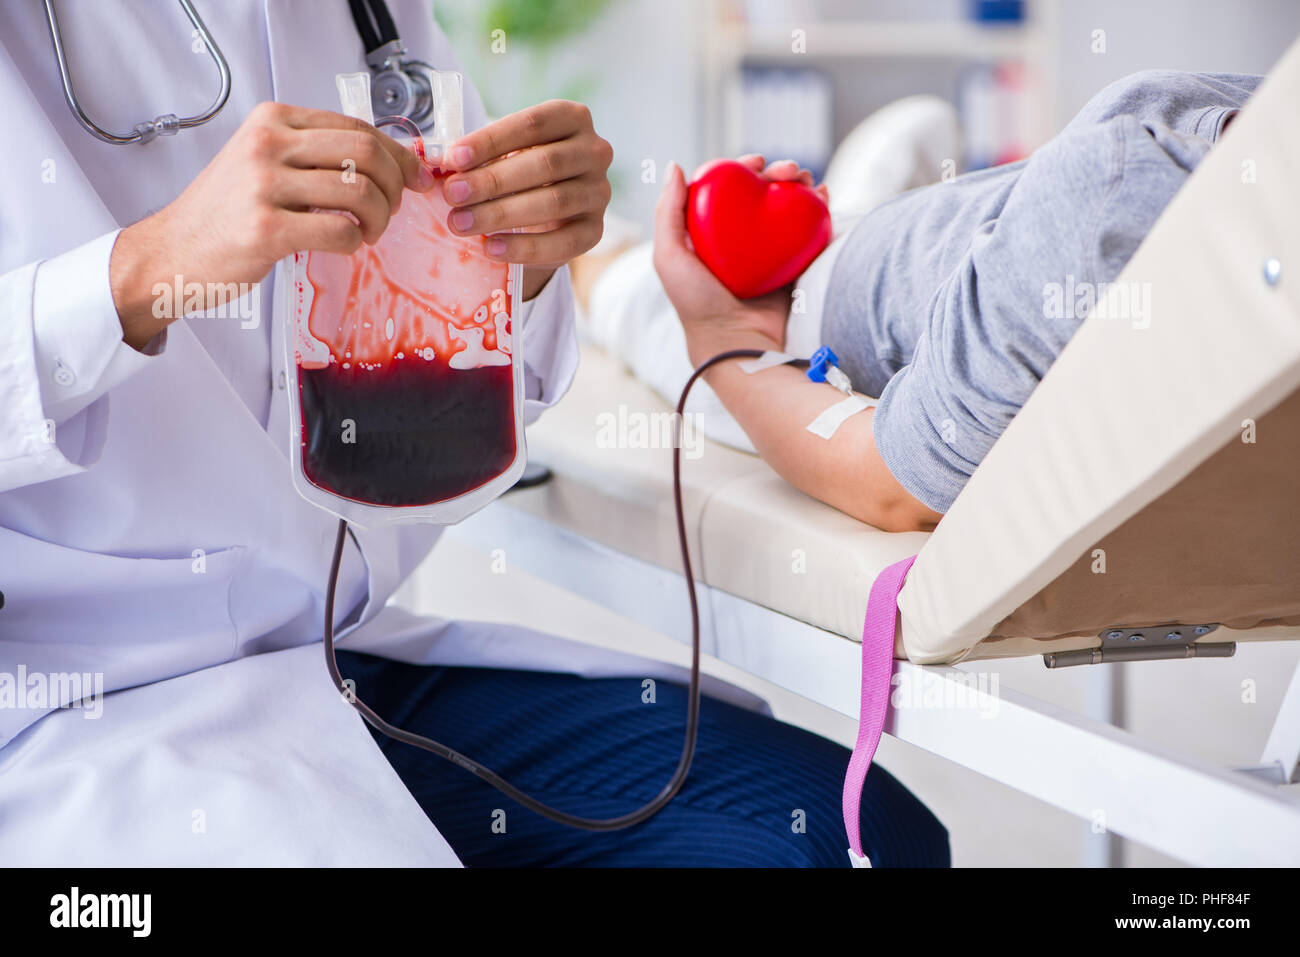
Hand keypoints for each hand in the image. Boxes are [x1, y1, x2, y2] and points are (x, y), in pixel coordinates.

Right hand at [110, 102, 433, 348]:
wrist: (172, 251)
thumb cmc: (226, 212)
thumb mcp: (265, 163)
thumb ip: (317, 156)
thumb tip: (391, 162)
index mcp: (273, 121)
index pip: (357, 126)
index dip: (398, 155)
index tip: (414, 178)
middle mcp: (267, 144)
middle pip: (366, 152)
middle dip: (394, 185)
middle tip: (391, 210)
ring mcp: (264, 185)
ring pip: (359, 192)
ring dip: (379, 218)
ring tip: (367, 232)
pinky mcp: (265, 229)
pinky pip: (340, 231)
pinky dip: (354, 242)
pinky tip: (346, 245)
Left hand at [439, 100, 613, 299]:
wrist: (548, 210)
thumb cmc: (518, 168)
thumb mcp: (504, 151)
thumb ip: (480, 155)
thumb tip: (439, 166)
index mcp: (572, 118)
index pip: (532, 124)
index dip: (491, 141)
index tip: (453, 159)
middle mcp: (595, 151)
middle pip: (545, 164)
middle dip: (493, 181)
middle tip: (452, 195)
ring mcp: (599, 192)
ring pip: (554, 202)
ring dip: (502, 214)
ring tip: (461, 223)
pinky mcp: (596, 231)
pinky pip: (563, 243)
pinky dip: (524, 248)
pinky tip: (490, 248)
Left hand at [653, 155, 823, 365]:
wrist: (736, 342)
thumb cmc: (697, 304)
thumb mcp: (670, 258)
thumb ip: (667, 214)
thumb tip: (676, 166)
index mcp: (708, 234)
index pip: (727, 190)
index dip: (741, 169)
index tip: (756, 162)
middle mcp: (738, 241)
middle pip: (760, 194)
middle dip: (778, 173)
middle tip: (791, 171)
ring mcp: (766, 253)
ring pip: (785, 208)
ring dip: (800, 186)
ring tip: (809, 182)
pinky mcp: (791, 266)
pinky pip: (806, 232)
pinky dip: (817, 210)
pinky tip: (823, 197)